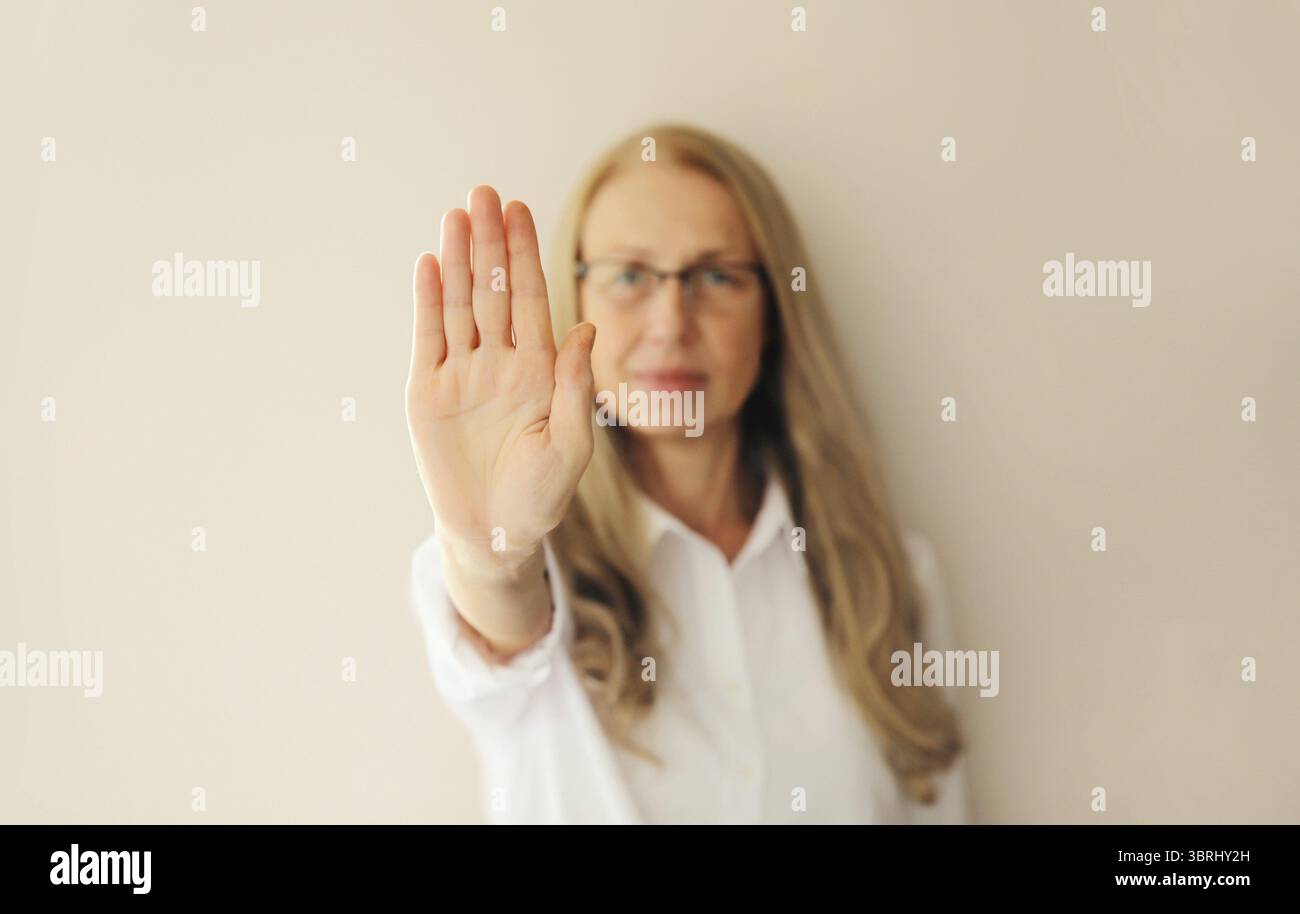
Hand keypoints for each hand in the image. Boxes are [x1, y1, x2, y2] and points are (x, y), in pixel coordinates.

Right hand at [405, 186, 596, 575]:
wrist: (494, 535)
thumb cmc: (540, 496)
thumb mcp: (570, 444)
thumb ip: (576, 386)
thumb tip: (584, 327)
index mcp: (537, 370)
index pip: (529, 300)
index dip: (523, 256)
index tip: (519, 211)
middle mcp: (498, 363)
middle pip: (491, 291)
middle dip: (489, 243)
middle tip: (484, 192)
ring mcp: (461, 374)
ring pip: (459, 305)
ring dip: (457, 260)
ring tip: (456, 215)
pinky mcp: (427, 392)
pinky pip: (428, 338)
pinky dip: (428, 301)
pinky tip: (430, 263)